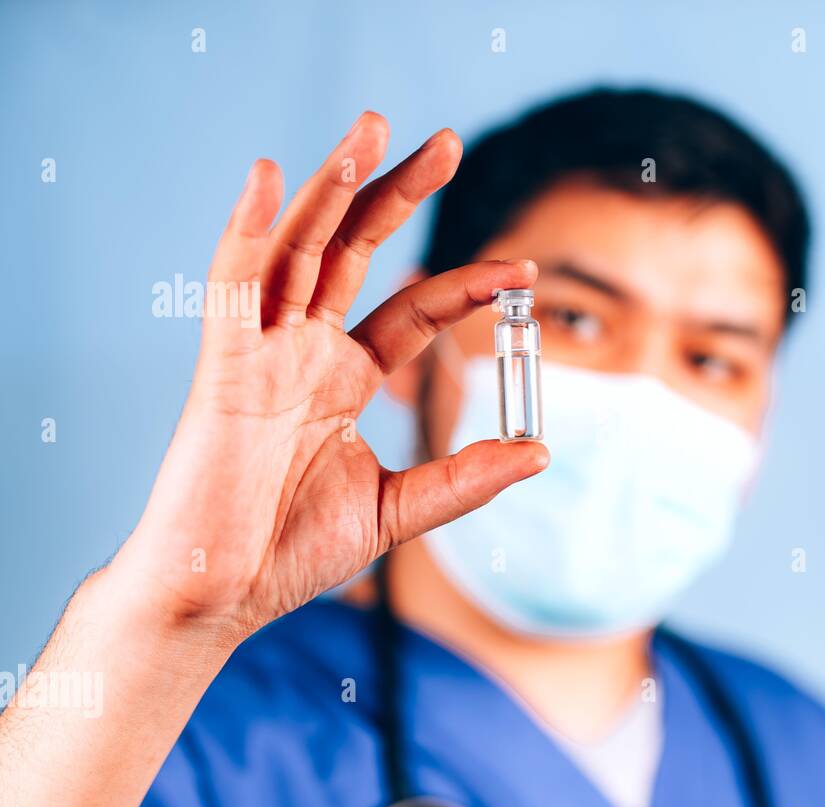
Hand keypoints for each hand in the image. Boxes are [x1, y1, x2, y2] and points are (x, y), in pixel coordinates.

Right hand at [111, 112, 546, 644]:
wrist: (222, 594)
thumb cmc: (293, 552)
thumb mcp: (399, 508)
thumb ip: (464, 479)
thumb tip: (539, 452)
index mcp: (344, 379)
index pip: (412, 311)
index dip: (466, 285)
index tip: (523, 268)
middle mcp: (304, 352)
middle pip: (355, 253)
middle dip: (398, 196)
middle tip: (446, 143)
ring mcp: (262, 353)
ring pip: (300, 250)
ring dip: (334, 187)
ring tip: (375, 131)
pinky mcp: (222, 367)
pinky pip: (233, 285)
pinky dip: (249, 229)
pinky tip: (270, 176)